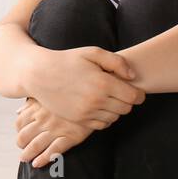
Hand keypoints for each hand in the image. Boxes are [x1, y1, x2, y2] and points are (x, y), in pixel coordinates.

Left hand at [15, 97, 95, 166]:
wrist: (95, 97)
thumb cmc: (72, 95)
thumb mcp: (51, 94)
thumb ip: (33, 102)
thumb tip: (18, 112)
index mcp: (38, 107)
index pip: (20, 123)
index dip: (19, 131)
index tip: (21, 134)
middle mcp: (44, 119)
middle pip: (24, 136)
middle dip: (21, 145)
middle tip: (23, 149)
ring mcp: (57, 129)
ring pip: (35, 145)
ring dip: (27, 154)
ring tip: (25, 159)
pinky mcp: (71, 137)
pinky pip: (53, 151)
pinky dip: (43, 159)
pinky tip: (37, 163)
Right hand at [23, 46, 144, 124]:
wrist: (39, 74)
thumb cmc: (67, 60)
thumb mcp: (93, 53)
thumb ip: (117, 62)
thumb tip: (132, 76)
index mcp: (103, 83)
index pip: (134, 97)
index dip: (138, 94)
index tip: (135, 89)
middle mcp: (96, 100)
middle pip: (126, 108)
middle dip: (127, 101)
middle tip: (121, 92)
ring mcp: (86, 112)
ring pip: (115, 117)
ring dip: (116, 109)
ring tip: (108, 98)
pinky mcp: (78, 120)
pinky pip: (102, 125)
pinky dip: (105, 118)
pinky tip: (99, 106)